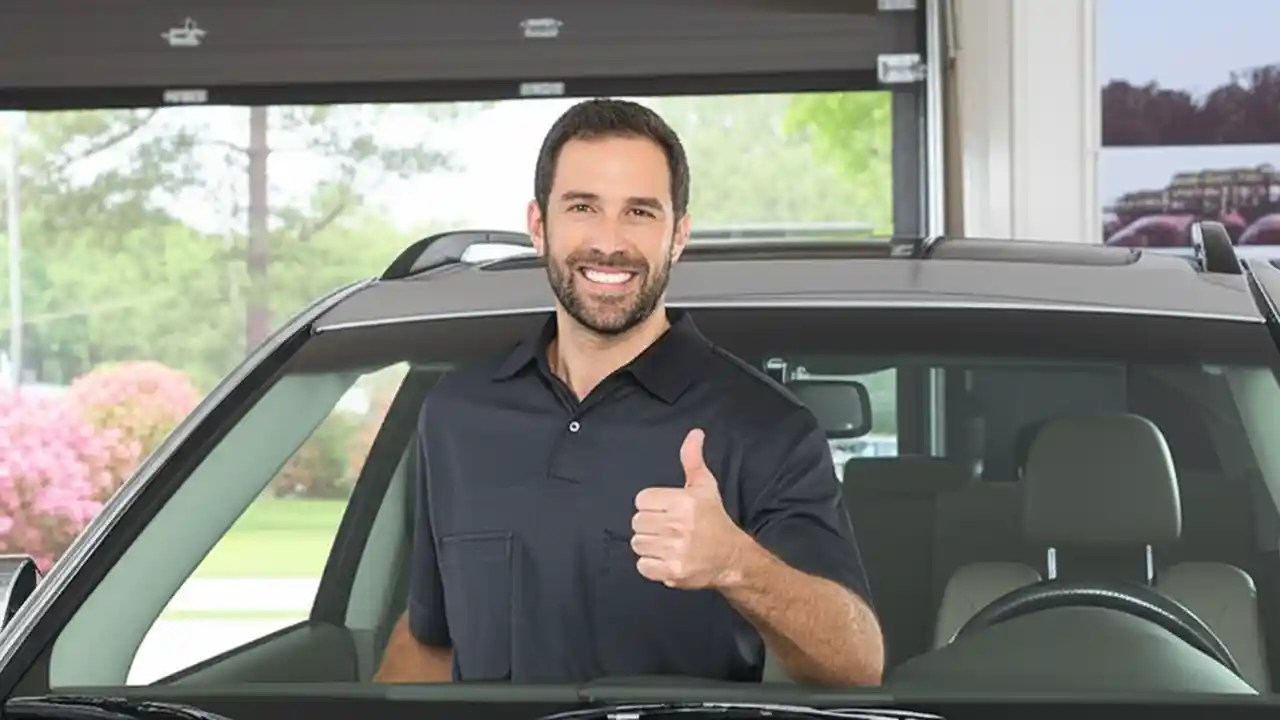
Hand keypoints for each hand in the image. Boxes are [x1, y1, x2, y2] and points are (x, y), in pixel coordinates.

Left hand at [631, 428, 747, 589]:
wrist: (731, 558)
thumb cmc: (714, 520)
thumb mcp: (705, 486)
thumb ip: (692, 459)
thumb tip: (695, 433)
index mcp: (683, 502)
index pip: (641, 500)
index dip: (652, 506)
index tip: (667, 511)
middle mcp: (678, 525)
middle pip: (637, 522)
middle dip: (650, 526)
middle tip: (668, 529)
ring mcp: (675, 550)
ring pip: (638, 543)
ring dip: (649, 545)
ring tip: (668, 544)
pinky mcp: (672, 572)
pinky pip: (643, 566)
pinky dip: (651, 565)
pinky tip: (666, 559)